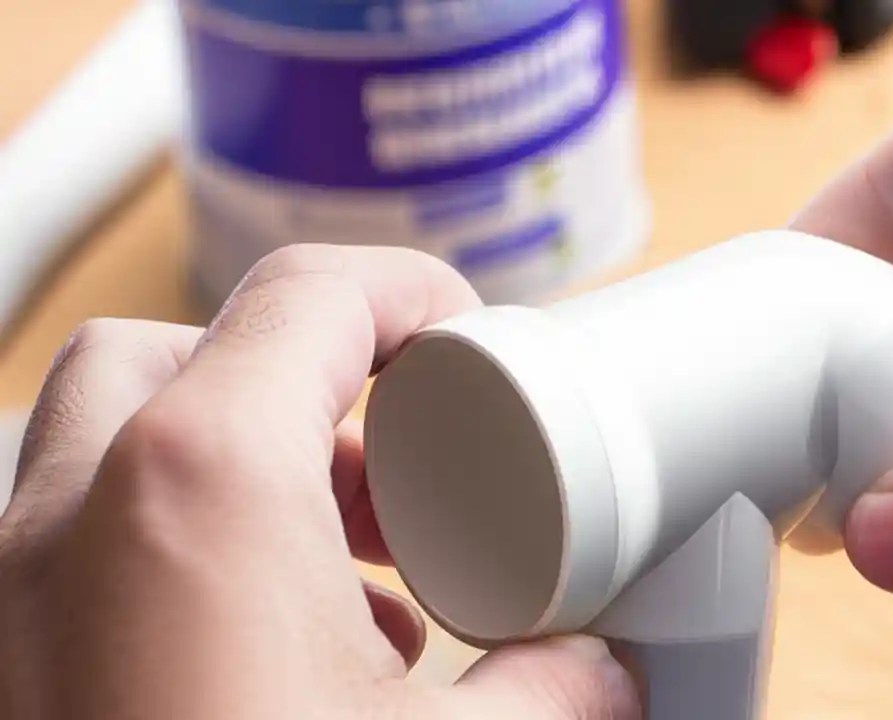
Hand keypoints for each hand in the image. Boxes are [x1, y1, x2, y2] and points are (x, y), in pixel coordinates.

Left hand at [0, 246, 638, 718]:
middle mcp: (67, 525)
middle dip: (304, 388)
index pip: (308, 300)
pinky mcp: (3, 678)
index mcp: (197, 490)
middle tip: (403, 468)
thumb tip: (596, 671)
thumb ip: (561, 691)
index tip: (465, 334)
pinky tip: (276, 669)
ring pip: (112, 460)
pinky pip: (80, 565)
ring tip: (358, 574)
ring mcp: (5, 607)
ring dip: (245, 480)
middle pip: (181, 359)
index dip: (408, 295)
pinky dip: (184, 567)